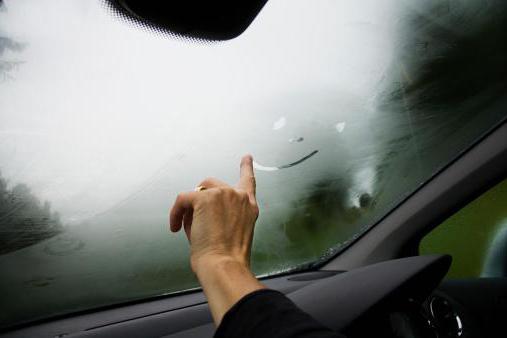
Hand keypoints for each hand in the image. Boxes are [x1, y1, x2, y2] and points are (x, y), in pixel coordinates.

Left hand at [169, 154, 258, 271]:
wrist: (224, 264)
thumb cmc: (228, 257)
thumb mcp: (232, 232)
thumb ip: (222, 215)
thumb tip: (198, 210)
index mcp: (249, 207)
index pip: (248, 182)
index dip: (246, 167)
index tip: (246, 158)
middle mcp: (238, 197)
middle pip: (213, 185)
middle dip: (200, 200)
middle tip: (194, 219)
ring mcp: (223, 194)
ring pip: (198, 190)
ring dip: (189, 209)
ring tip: (187, 228)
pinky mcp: (205, 197)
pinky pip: (183, 199)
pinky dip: (176, 213)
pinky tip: (176, 227)